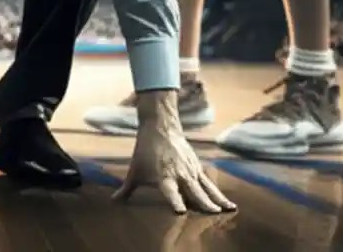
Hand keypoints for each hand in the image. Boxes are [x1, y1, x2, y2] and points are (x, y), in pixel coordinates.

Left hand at [113, 90, 235, 213]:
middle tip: (214, 214)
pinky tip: (227, 203)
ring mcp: (191, 170)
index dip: (175, 200)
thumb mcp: (135, 171)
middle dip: (203, 203)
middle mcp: (180, 174)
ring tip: (229, 210)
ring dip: (217, 199)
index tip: (180, 210)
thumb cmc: (146, 151)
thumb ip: (126, 190)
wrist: (161, 127)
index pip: (170, 191)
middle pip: (193, 191)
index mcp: (164, 176)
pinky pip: (209, 182)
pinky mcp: (197, 167)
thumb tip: (113, 202)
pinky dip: (218, 193)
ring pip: (206, 187)